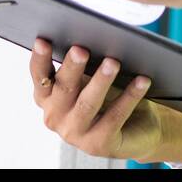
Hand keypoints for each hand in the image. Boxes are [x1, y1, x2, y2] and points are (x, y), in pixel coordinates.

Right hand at [29, 37, 181, 162]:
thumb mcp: (89, 78)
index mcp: (47, 97)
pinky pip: (115, 117)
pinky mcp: (98, 144)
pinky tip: (141, 81)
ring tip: (113, 62)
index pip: (39, 75)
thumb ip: (82, 64)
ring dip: (101, 81)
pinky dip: (129, 97)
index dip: (39, 59)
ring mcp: (75, 133)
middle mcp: (55, 117)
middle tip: (81, 49)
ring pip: (88, 104)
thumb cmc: (107, 95)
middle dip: (72, 67)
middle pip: (63, 88)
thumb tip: (90, 36)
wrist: (135, 128)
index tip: (43, 41)